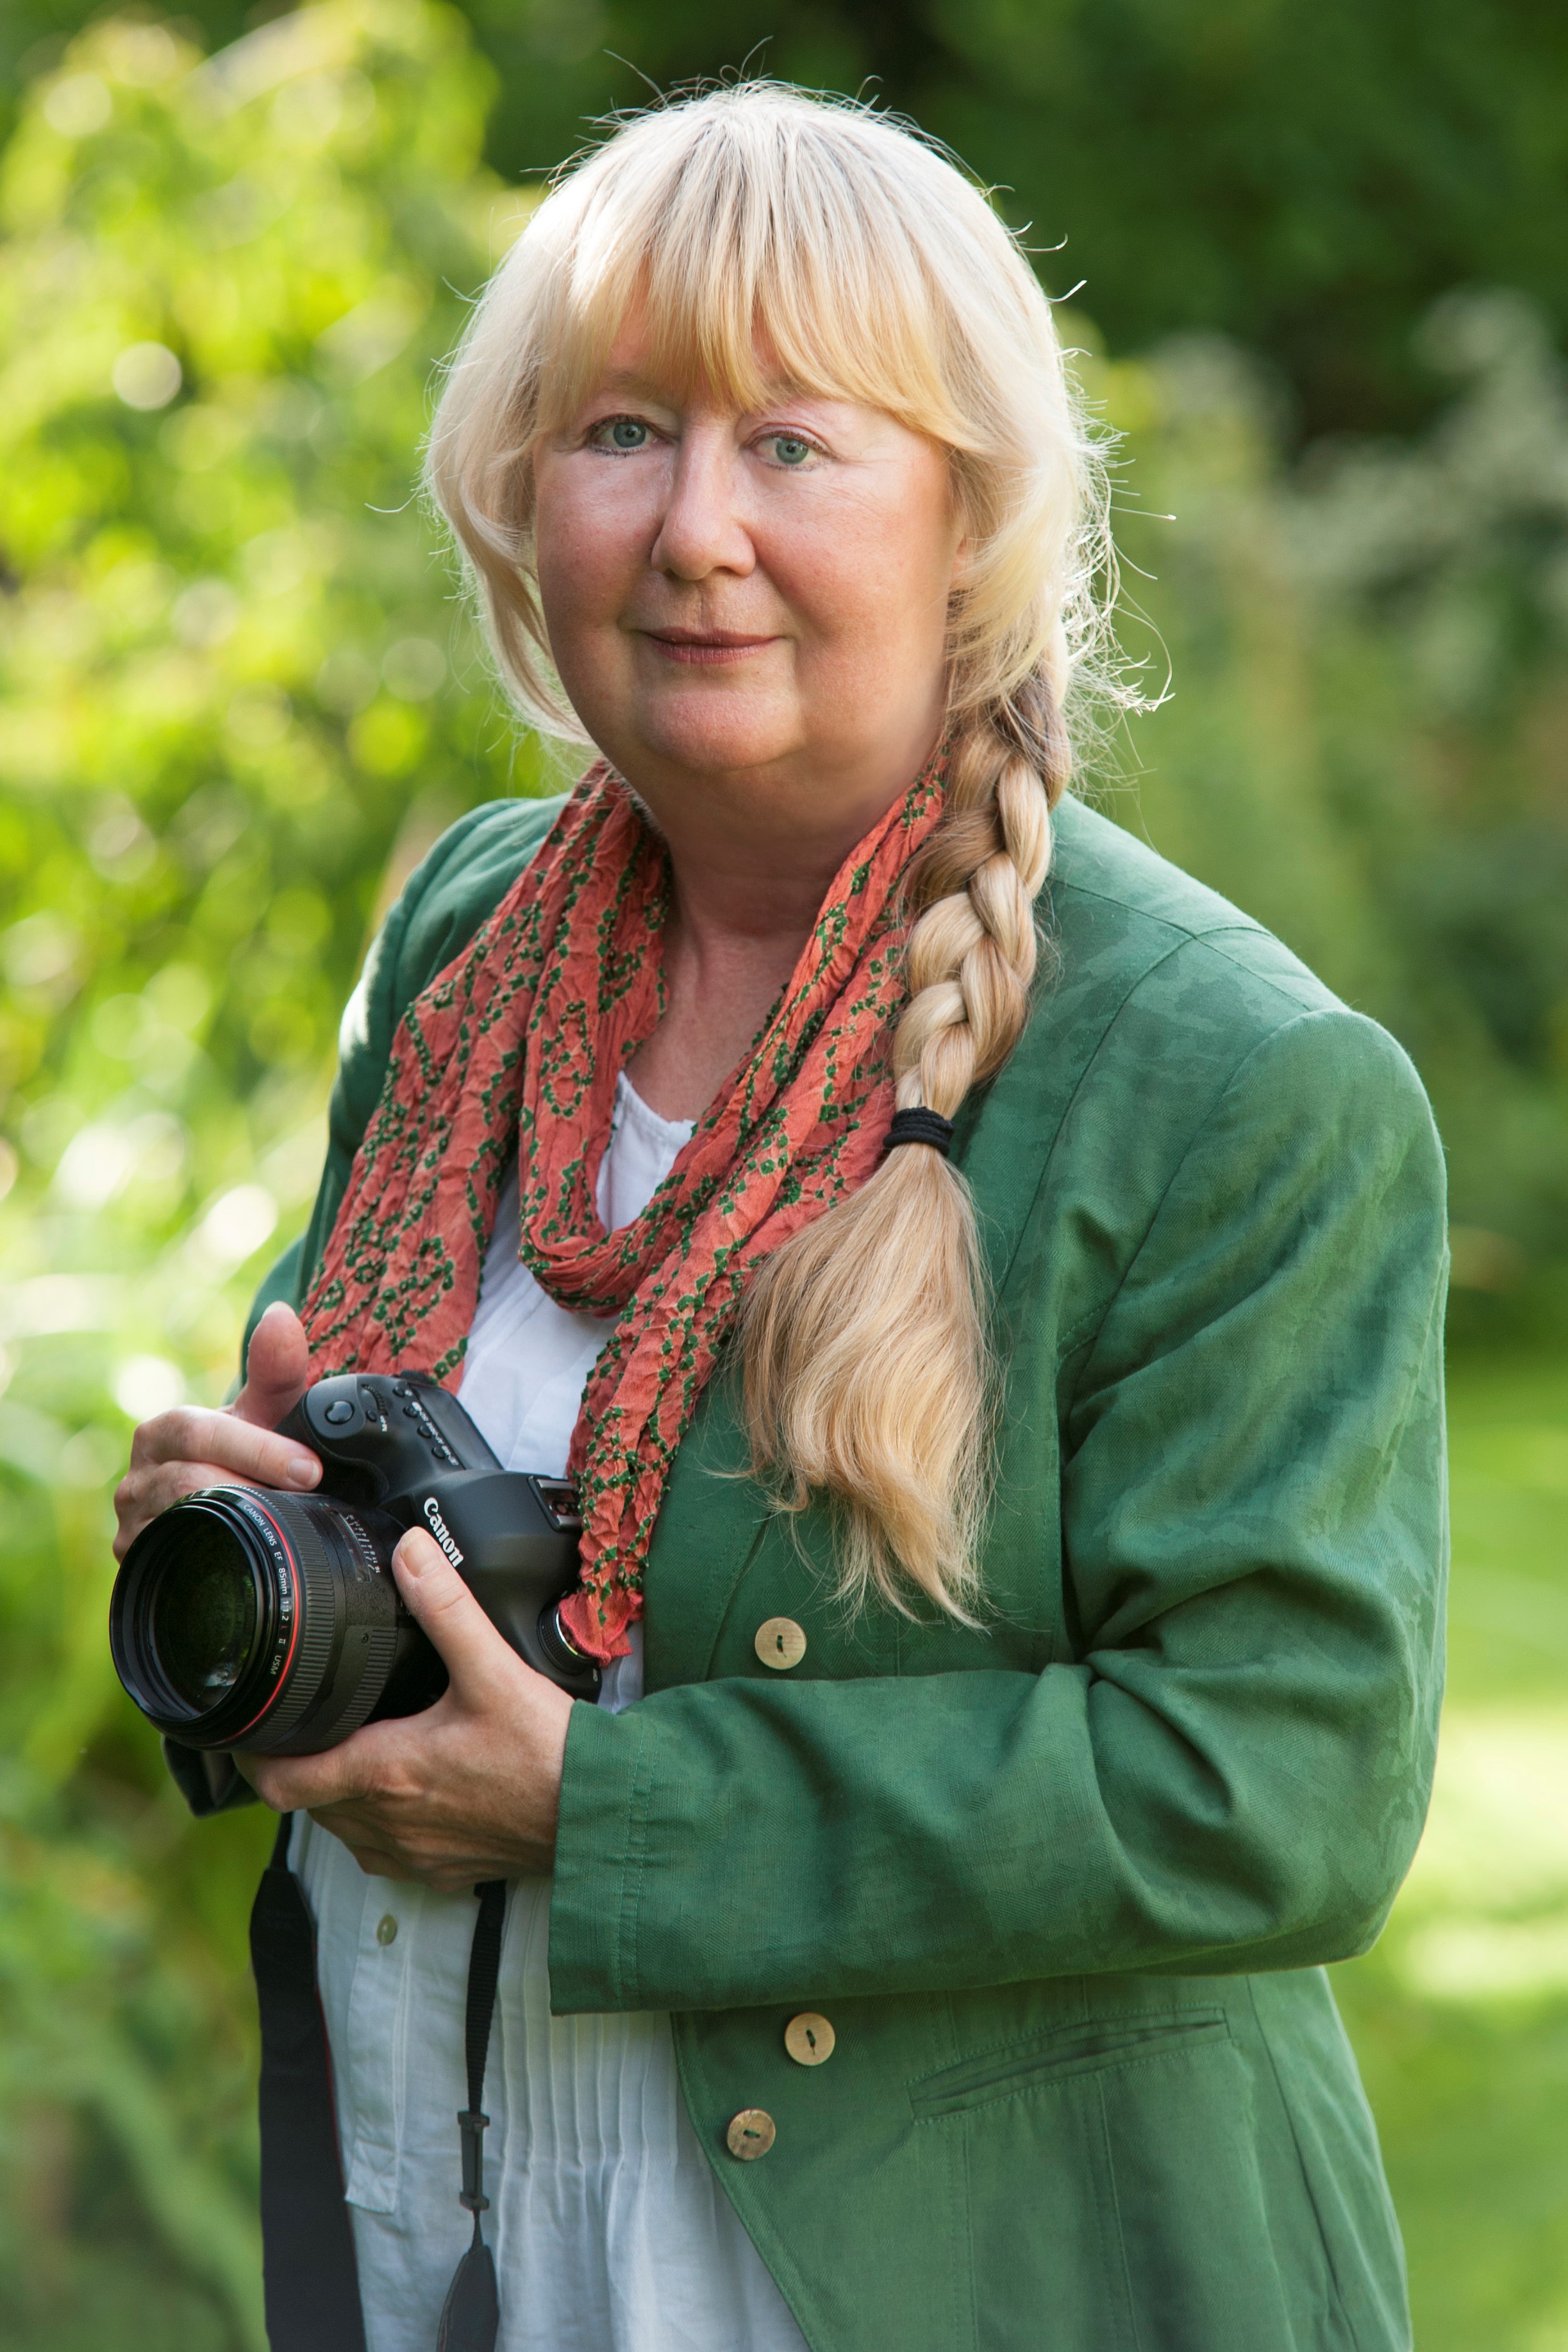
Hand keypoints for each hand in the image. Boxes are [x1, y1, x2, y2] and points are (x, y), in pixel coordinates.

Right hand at [113, 1301, 318, 1560]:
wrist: (225, 1505)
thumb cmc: (248, 1452)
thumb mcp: (266, 1413)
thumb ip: (276, 1369)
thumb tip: (282, 1315)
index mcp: (162, 1433)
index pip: (198, 1434)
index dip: (257, 1449)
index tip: (310, 1469)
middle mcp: (137, 1479)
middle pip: (186, 1481)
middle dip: (251, 1487)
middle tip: (306, 1498)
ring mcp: (136, 1528)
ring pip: (179, 1524)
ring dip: (237, 1525)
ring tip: (284, 1525)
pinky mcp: (142, 1569)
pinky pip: (172, 1566)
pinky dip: (213, 1562)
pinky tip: (248, 1561)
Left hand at [236, 1528, 574, 1890]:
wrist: (598, 1817)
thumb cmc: (548, 1755)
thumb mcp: (493, 1669)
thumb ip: (445, 1607)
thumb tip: (409, 1551)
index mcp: (386, 1772)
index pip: (282, 1782)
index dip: (251, 1758)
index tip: (245, 1731)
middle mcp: (388, 1823)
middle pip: (308, 1804)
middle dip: (299, 1765)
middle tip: (303, 1724)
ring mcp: (414, 1854)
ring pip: (344, 1830)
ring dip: (338, 1796)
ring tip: (351, 1749)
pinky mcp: (442, 1872)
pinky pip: (386, 1851)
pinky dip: (380, 1822)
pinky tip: (407, 1791)